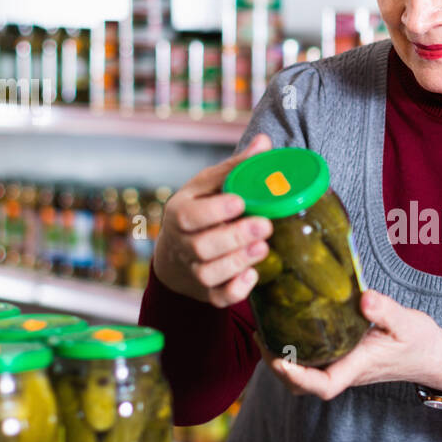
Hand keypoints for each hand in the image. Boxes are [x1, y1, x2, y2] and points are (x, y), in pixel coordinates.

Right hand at [152, 134, 275, 306]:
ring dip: (238, 262)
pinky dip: (235, 290)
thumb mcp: (209, 186)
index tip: (240, 202)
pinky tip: (252, 276)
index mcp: (179, 213)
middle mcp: (182, 244)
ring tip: (263, 248)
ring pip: (210, 273)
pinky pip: (219, 298)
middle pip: (203, 247)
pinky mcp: (207, 292)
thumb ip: (236, 168)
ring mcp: (193, 270)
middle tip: (265, 226)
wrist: (176, 255)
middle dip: (235, 237)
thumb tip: (266, 143)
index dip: (215, 210)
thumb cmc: (199, 211)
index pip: (190, 215)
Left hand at [258, 289, 441, 400]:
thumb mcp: (407, 321)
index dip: (297, 377)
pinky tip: (284, 327)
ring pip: (303, 376)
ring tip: (266, 331)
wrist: (432, 356)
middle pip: (302, 386)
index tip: (279, 358)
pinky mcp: (342, 358)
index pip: (322, 385)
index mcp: (358, 367)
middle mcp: (346, 371)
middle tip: (262, 336)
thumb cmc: (420, 341)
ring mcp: (342, 367)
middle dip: (277, 367)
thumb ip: (385, 310)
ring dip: (281, 360)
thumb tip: (364, 298)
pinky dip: (292, 350)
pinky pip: (311, 362)